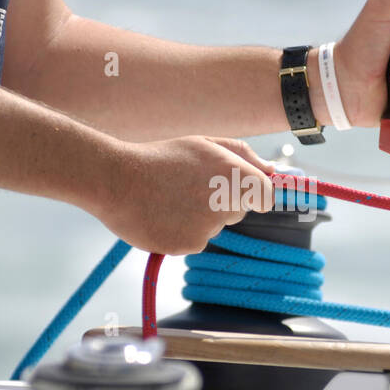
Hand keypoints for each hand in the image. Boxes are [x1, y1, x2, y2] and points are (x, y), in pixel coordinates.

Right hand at [95, 137, 274, 254]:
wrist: (116, 181)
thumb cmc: (161, 158)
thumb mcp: (204, 144)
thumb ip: (242, 155)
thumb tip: (273, 170)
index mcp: (235, 174)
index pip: (265, 196)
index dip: (252, 194)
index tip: (235, 190)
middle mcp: (226, 202)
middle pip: (237, 212)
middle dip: (221, 203)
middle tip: (188, 188)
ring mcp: (208, 227)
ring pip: (215, 228)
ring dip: (199, 218)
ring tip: (170, 199)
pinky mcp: (189, 245)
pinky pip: (194, 241)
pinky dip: (182, 232)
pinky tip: (163, 216)